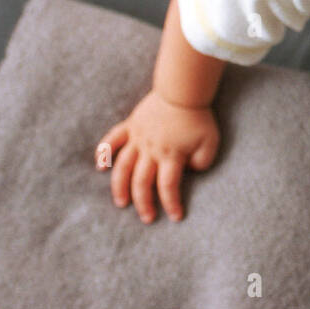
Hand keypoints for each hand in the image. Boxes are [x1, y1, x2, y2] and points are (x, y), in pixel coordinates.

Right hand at [96, 89, 219, 223]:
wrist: (183, 90)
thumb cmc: (199, 117)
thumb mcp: (210, 142)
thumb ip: (202, 162)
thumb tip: (189, 171)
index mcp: (171, 155)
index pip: (168, 187)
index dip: (171, 204)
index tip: (175, 217)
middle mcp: (151, 150)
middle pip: (142, 182)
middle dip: (144, 204)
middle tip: (147, 219)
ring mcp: (138, 138)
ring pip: (123, 167)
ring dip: (120, 186)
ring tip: (121, 202)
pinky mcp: (131, 126)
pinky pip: (112, 139)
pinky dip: (104, 152)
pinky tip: (99, 165)